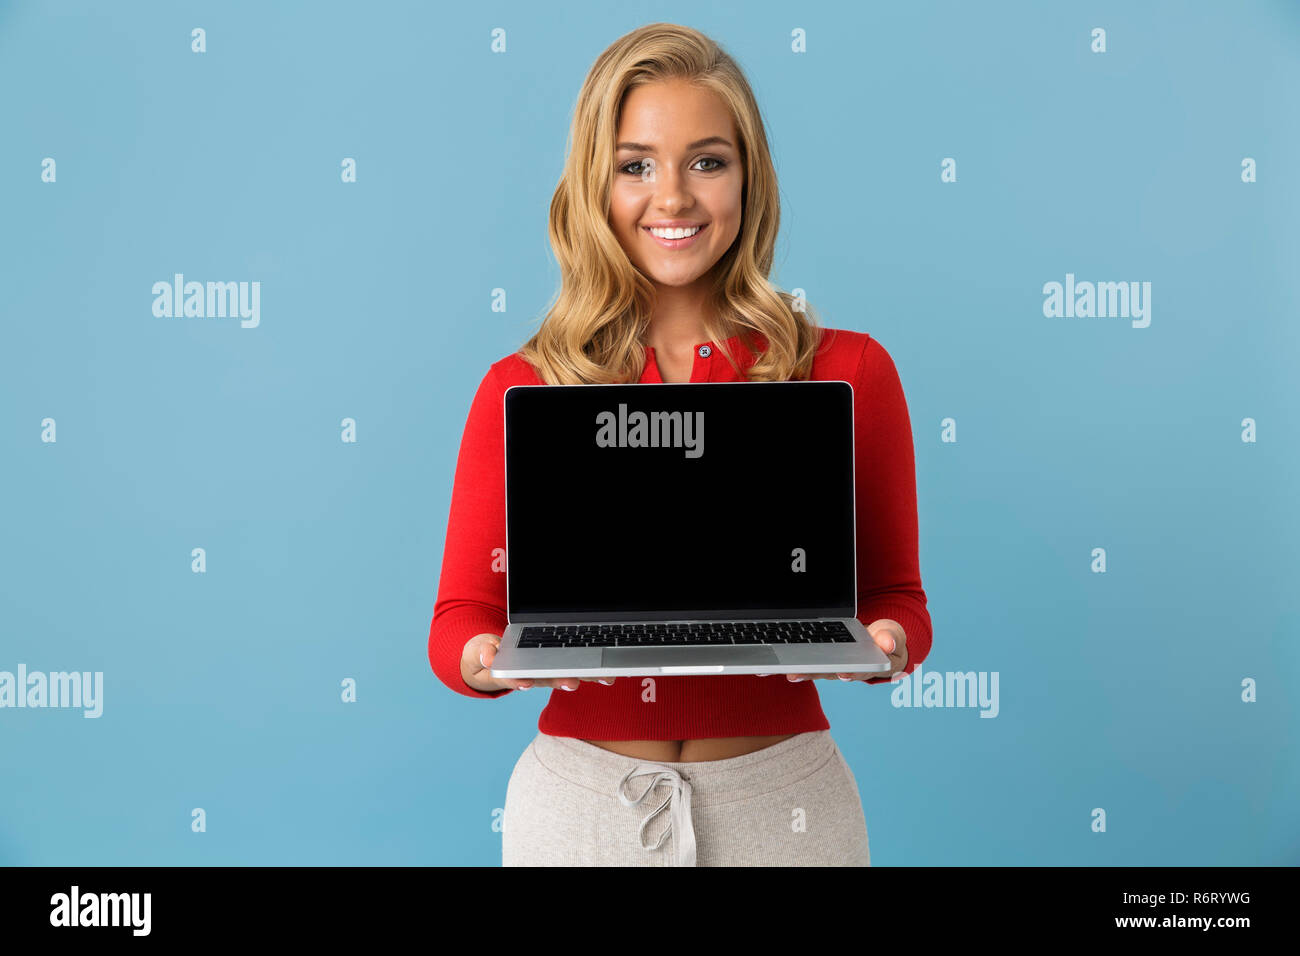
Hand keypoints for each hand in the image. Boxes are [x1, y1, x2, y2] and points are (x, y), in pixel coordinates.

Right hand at [461, 633, 617, 692]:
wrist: (494, 654)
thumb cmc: (487, 653)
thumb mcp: (479, 650)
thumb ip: (483, 651)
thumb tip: (487, 656)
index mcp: (514, 673)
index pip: (519, 678)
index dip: (523, 681)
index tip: (526, 683)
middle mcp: (535, 675)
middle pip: (550, 678)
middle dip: (562, 680)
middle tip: (572, 682)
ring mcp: (550, 670)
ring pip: (570, 674)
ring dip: (587, 676)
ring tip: (604, 677)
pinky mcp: (562, 663)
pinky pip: (580, 666)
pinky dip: (595, 668)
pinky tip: (611, 672)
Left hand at [774, 619, 907, 683]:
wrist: (875, 640)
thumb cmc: (884, 638)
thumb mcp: (893, 634)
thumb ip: (891, 637)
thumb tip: (888, 643)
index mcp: (866, 666)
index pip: (858, 670)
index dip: (850, 672)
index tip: (844, 673)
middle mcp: (843, 670)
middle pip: (826, 672)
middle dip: (810, 673)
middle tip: (794, 674)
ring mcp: (827, 667)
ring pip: (809, 670)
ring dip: (792, 670)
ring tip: (773, 670)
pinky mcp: (813, 661)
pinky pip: (797, 663)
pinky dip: (781, 663)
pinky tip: (764, 666)